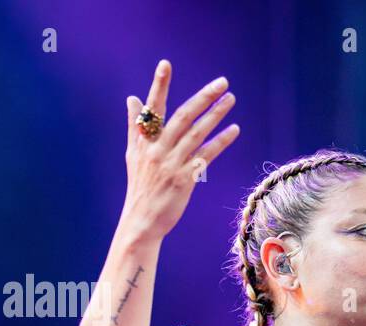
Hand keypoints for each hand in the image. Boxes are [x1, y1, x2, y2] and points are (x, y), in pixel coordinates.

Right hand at [120, 60, 240, 242]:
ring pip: (196, 133)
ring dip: (216, 115)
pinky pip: (205, 156)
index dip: (158, 86)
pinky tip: (233, 130)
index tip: (165, 64)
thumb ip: (134, 125)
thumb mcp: (133, 154)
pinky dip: (219, 142)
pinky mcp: (184, 179)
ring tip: (230, 99)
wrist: (141, 221)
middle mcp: (156, 149)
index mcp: (143, 140)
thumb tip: (132, 98)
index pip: (152, 108)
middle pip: (182, 116)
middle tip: (221, 82)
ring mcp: (171, 164)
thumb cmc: (140, 186)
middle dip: (202, 97)